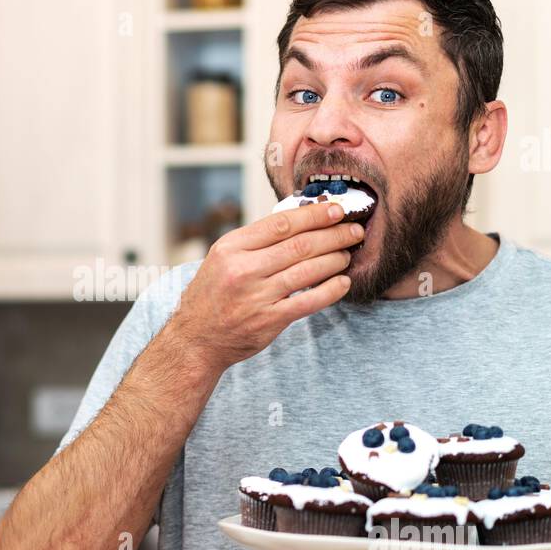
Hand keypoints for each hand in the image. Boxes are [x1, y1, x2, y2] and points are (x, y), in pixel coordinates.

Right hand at [167, 203, 364, 372]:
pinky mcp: (268, 321)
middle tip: (354, 231)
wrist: (196, 339)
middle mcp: (242, 269)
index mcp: (231, 247)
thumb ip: (256, 241)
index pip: (281, 224)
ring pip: (307, 271)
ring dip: (334, 260)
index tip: (336, 211)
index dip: (314, 215)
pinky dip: (330, 290)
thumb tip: (301, 220)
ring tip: (348, 254)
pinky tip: (343, 282)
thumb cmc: (213, 295)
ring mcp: (256, 296)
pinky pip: (308, 302)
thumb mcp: (223, 258)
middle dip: (333, 235)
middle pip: (299, 245)